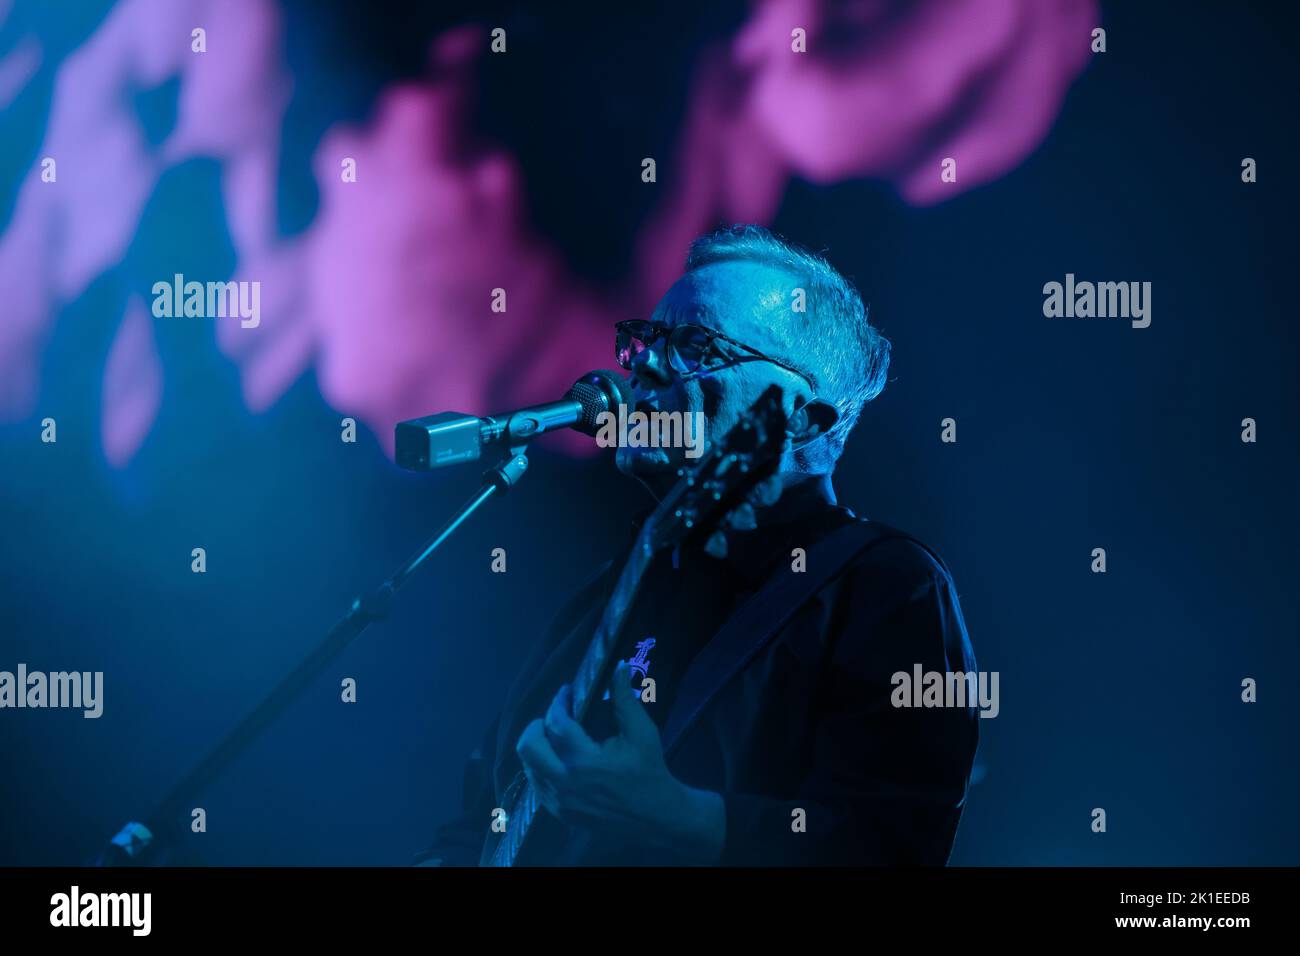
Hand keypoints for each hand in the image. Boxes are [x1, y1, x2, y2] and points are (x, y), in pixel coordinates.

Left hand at [515, 662, 725, 861]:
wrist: (656, 815)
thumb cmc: (649, 771)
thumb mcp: (642, 732)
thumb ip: (624, 699)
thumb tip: (618, 666)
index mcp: (584, 762)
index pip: (557, 723)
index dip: (559, 702)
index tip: (567, 691)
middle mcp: (564, 783)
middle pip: (528, 747)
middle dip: (537, 725)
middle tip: (555, 716)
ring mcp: (559, 802)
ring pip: (528, 767)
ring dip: (538, 746)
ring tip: (556, 736)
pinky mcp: (559, 814)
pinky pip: (537, 785)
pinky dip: (542, 767)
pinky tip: (559, 759)